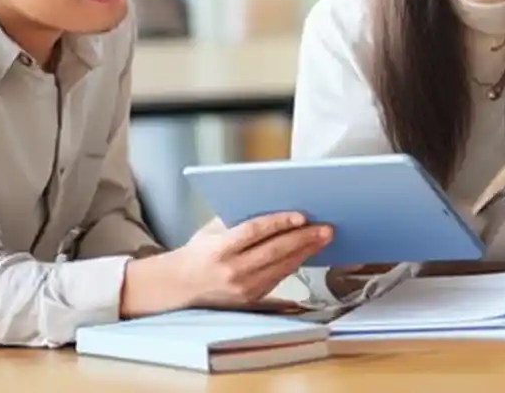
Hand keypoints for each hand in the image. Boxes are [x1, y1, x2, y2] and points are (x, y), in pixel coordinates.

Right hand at [120, 212, 332, 316]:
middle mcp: (232, 271)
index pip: (254, 233)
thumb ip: (238, 220)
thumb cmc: (198, 252)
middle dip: (303, 239)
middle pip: (275, 252)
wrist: (179, 286)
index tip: (301, 216)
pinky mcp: (251, 298)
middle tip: (325, 228)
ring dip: (306, 252)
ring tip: (323, 238)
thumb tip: (274, 205)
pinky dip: (295, 263)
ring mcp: (243, 288)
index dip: (279, 223)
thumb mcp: (211, 230)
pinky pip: (279, 278)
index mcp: (219, 250)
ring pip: (282, 267)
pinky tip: (308, 252)